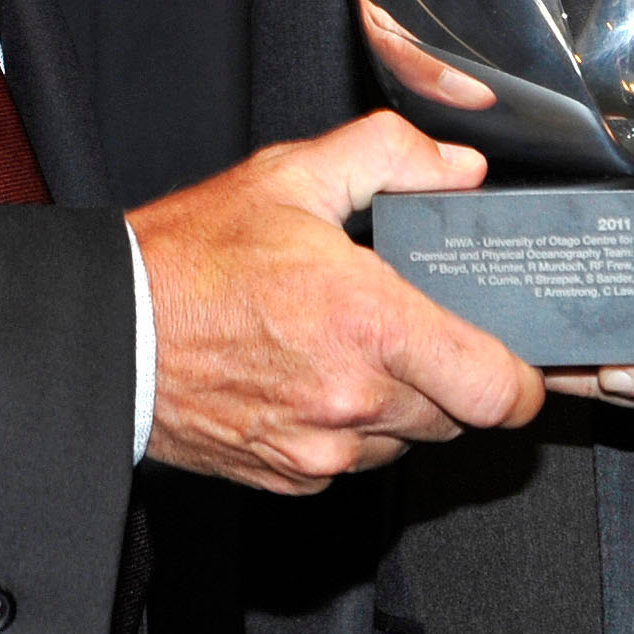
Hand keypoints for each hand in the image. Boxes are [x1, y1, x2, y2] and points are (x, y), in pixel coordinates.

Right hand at [130, 114, 546, 492]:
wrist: (111, 333)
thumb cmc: (190, 257)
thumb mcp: (291, 175)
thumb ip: (389, 155)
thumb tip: (458, 168)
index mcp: (370, 323)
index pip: (499, 390)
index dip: (522, 379)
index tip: (516, 360)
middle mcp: (355, 399)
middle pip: (461, 416)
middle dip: (454, 376)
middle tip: (416, 330)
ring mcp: (322, 450)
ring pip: (409, 441)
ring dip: (403, 405)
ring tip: (354, 349)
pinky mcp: (292, 478)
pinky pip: (356, 464)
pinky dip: (352, 430)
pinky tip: (314, 380)